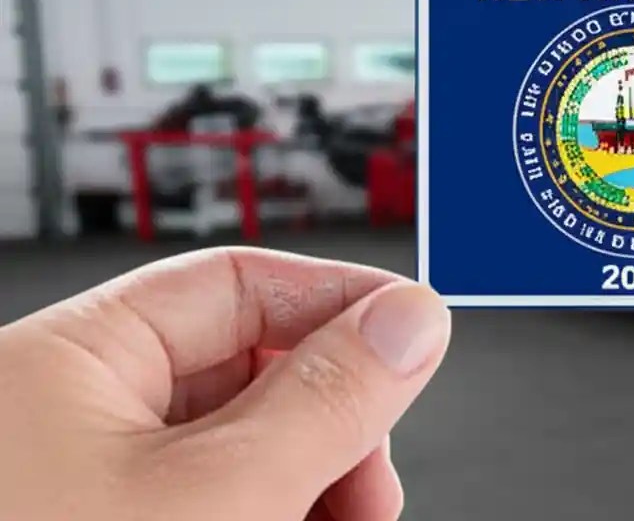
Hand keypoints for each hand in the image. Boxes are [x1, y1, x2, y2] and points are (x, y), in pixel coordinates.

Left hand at [0, 247, 450, 520]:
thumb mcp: (219, 498)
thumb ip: (327, 400)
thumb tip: (408, 322)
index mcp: (71, 363)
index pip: (237, 283)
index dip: (338, 302)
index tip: (414, 340)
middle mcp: (71, 416)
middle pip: (250, 374)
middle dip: (331, 428)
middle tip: (367, 489)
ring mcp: (87, 488)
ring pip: (241, 453)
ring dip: (310, 488)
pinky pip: (214, 507)